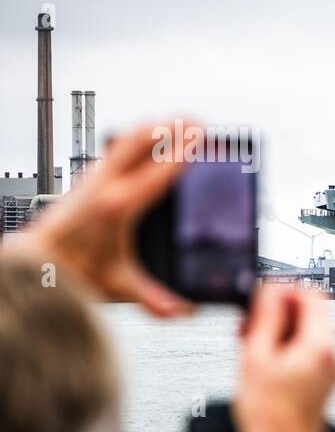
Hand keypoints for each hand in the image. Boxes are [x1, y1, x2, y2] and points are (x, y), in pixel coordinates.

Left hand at [5, 122, 192, 315]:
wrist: (36, 264)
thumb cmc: (73, 272)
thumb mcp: (120, 286)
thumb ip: (155, 299)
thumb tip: (184, 310)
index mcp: (118, 207)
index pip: (157, 168)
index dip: (183, 149)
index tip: (202, 136)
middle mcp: (104, 185)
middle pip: (140, 139)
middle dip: (172, 127)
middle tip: (198, 122)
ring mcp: (93, 177)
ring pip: (126, 138)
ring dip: (155, 128)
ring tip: (178, 124)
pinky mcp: (87, 178)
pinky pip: (117, 148)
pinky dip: (138, 139)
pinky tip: (150, 143)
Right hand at [233, 286, 334, 431]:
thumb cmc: (269, 417)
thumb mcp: (255, 358)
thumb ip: (266, 317)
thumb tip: (271, 289)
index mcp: (321, 344)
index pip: (311, 294)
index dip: (283, 290)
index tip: (260, 299)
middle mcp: (334, 353)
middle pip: (310, 312)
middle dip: (278, 312)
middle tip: (248, 325)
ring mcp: (333, 367)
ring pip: (307, 330)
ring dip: (279, 330)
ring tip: (250, 346)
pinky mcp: (326, 378)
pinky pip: (309, 349)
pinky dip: (287, 347)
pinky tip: (264, 361)